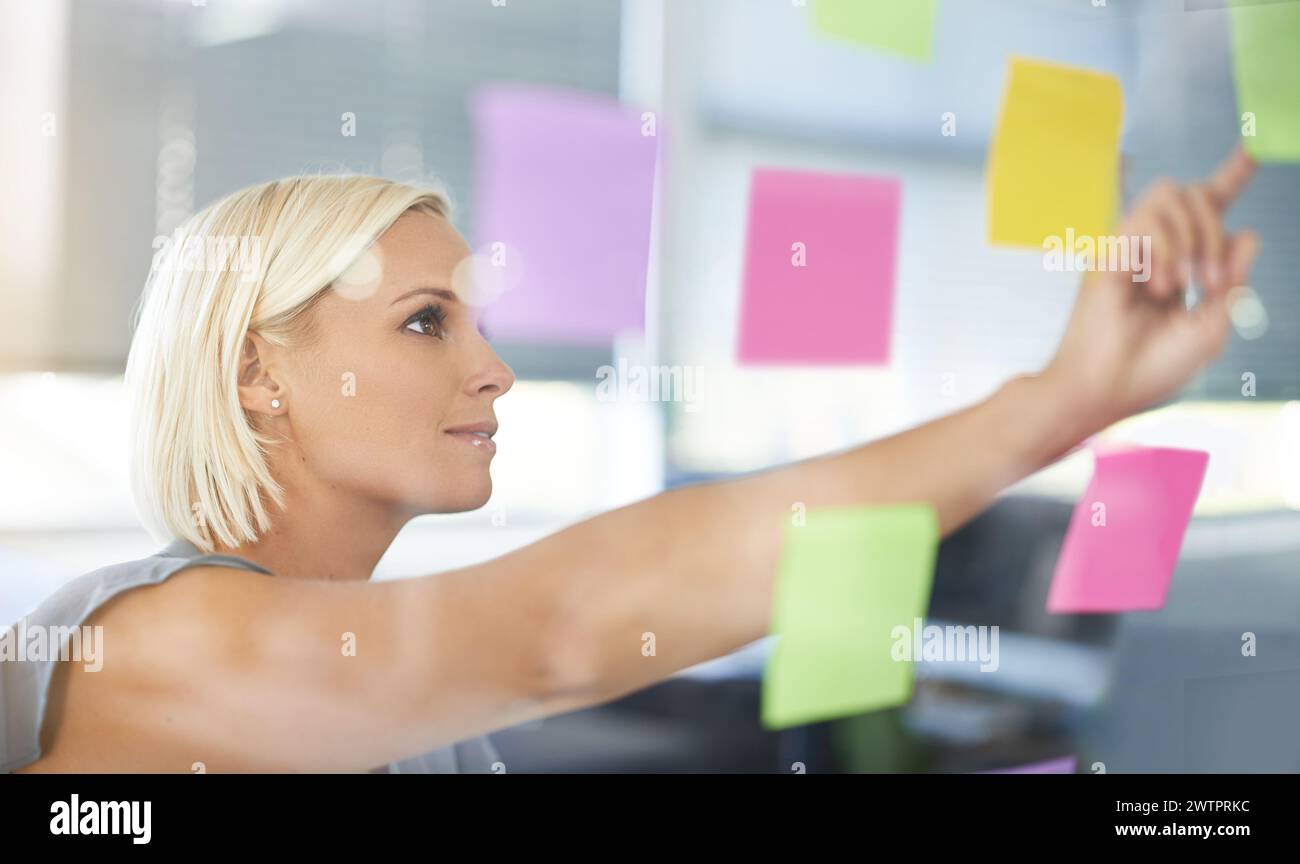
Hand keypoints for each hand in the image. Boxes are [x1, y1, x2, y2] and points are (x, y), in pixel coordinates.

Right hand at [1043, 145, 1259, 436]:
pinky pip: (1147, 217)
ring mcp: (1130, 245)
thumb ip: (1235, 281)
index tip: (1254, 148)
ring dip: (1192, 237)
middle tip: (1210, 285)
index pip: (1210, 209)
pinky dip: (1165, 249)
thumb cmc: (1154, 367)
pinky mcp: (1110, 247)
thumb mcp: (1213, 326)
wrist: (1109, 386)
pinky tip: (1158, 286)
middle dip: (1214, 228)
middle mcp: (1157, 248)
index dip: (1233, 176)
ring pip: (1172, 192)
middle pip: (1197, 193)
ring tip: (1182, 286)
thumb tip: (1246, 234)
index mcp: (1183, 265)